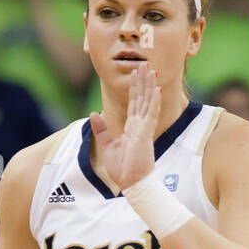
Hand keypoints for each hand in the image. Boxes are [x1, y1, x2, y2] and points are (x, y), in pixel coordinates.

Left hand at [89, 60, 160, 190]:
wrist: (131, 183)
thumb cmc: (122, 169)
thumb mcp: (107, 146)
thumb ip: (101, 129)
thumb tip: (93, 113)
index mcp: (132, 129)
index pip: (134, 104)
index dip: (134, 89)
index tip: (135, 74)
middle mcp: (139, 126)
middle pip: (142, 99)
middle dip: (142, 82)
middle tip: (143, 65)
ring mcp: (144, 129)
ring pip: (148, 102)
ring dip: (149, 86)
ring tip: (150, 70)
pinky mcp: (146, 134)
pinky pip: (151, 114)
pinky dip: (153, 101)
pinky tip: (156, 89)